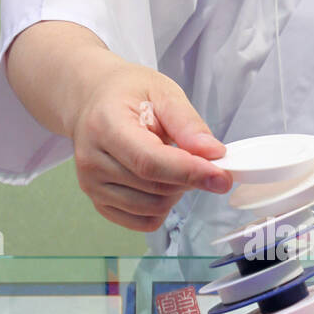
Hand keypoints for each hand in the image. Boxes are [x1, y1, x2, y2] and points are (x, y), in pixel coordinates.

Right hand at [70, 63, 230, 231]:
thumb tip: (213, 154)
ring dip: (176, 193)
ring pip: (153, 209)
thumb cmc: (127, 94)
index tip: (221, 177)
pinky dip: (162, 207)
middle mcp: (92, 160)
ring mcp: (92, 186)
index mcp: (105, 126)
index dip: (189, 172)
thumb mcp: (162, 92)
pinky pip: (143, 222)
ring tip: (171, 163)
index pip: (150, 162)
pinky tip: (161, 183)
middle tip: (195, 156)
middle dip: (188, 178)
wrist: (93, 101)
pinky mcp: (99, 203)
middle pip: (155, 188)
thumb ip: (188, 124)